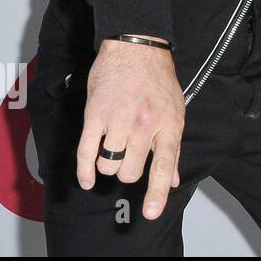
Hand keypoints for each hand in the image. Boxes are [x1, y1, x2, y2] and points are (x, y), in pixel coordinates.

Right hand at [77, 36, 185, 219]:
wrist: (136, 48)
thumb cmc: (158, 79)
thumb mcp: (176, 110)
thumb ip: (173, 147)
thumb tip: (172, 179)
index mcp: (169, 123)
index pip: (164, 165)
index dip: (157, 192)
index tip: (151, 213)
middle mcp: (144, 124)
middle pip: (131, 170)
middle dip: (128, 171)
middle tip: (129, 157)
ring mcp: (118, 119)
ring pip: (109, 164)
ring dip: (109, 165)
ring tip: (113, 150)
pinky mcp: (95, 115)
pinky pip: (86, 152)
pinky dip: (85, 170)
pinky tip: (87, 179)